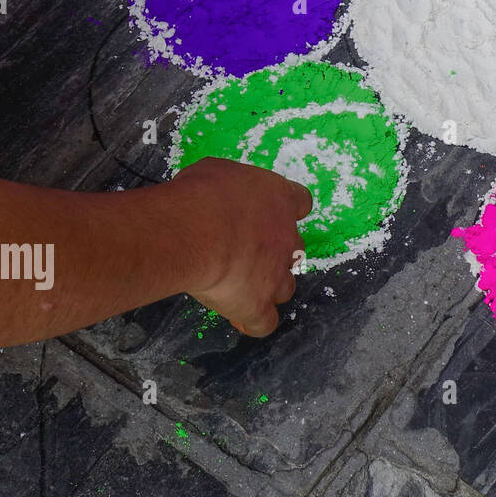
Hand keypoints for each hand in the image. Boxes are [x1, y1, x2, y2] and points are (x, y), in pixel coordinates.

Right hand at [170, 157, 312, 337]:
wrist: (195, 230)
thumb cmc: (201, 195)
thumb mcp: (216, 173)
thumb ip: (229, 188)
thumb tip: (216, 195)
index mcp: (279, 199)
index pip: (300, 202)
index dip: (288, 211)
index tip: (272, 215)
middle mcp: (286, 238)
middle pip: (294, 250)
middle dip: (275, 255)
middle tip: (245, 254)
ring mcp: (276, 275)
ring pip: (285, 288)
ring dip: (268, 289)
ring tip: (242, 288)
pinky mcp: (258, 305)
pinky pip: (264, 323)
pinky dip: (253, 322)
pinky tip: (238, 319)